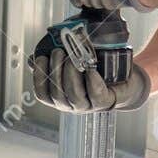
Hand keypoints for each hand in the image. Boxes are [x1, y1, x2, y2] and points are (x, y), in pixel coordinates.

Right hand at [28, 42, 151, 112]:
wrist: (124, 79)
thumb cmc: (95, 68)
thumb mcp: (72, 62)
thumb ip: (53, 61)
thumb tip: (34, 57)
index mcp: (59, 97)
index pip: (42, 94)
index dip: (38, 77)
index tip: (41, 57)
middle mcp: (71, 105)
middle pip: (57, 94)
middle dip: (55, 71)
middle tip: (58, 51)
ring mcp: (88, 106)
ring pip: (74, 95)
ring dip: (71, 75)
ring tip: (72, 57)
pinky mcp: (104, 103)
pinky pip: (95, 94)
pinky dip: (91, 81)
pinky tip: (90, 69)